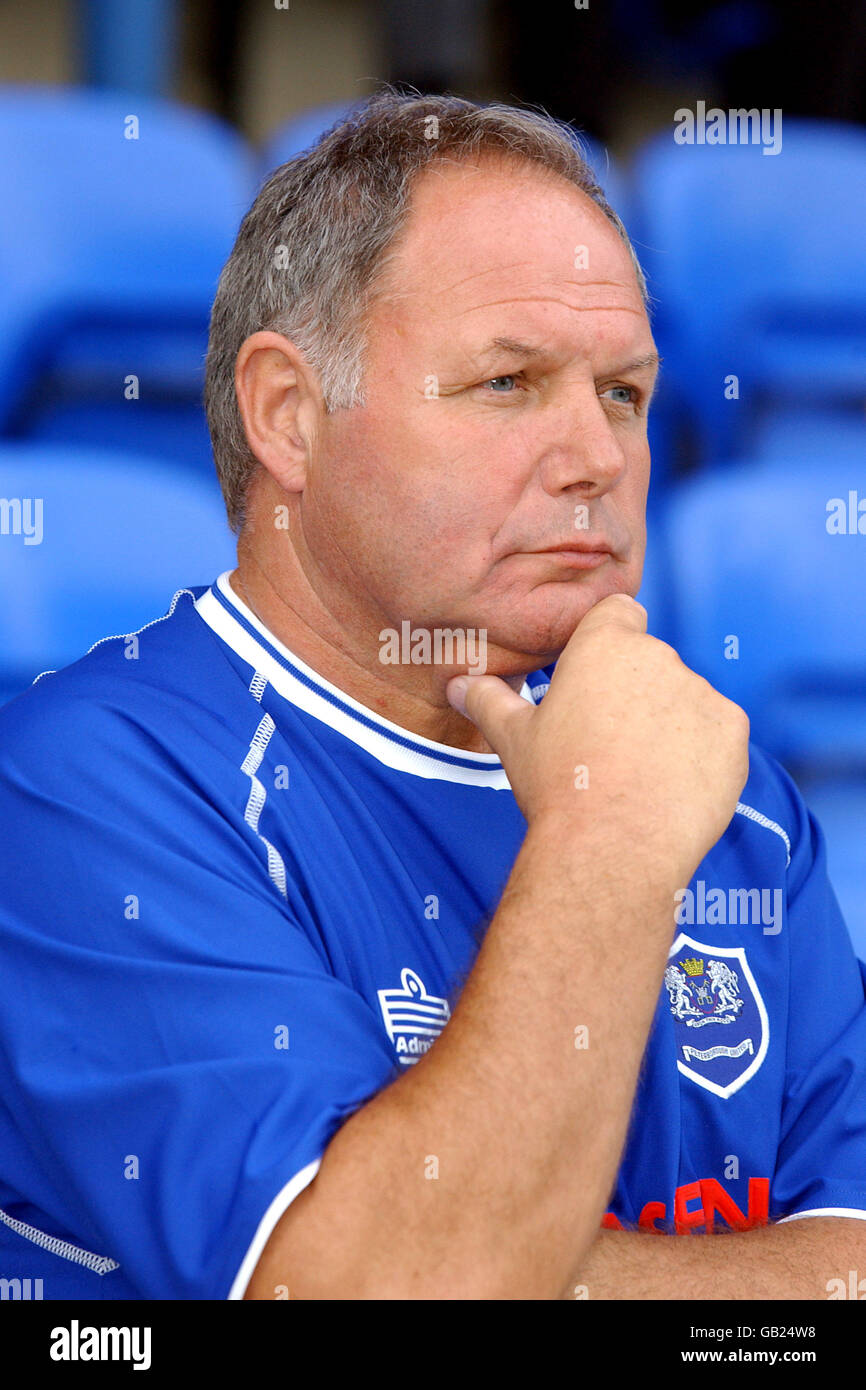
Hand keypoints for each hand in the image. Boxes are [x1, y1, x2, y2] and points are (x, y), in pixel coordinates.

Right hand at [447, 594, 748, 881]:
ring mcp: (701, 692)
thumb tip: (457, 685)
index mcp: (604, 644)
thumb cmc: (558, 787)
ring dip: (671, 724)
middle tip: (609, 744)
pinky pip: (719, 732)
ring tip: (641, 774)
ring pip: (686, 699)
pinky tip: (673, 787)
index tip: (597, 679)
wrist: (613, 846)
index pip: (618, 612)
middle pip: (652, 663)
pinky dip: (703, 754)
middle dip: (636, 694)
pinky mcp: (733, 731)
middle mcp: (659, 657)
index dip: (609, 642)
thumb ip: (488, 700)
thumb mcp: (513, 738)